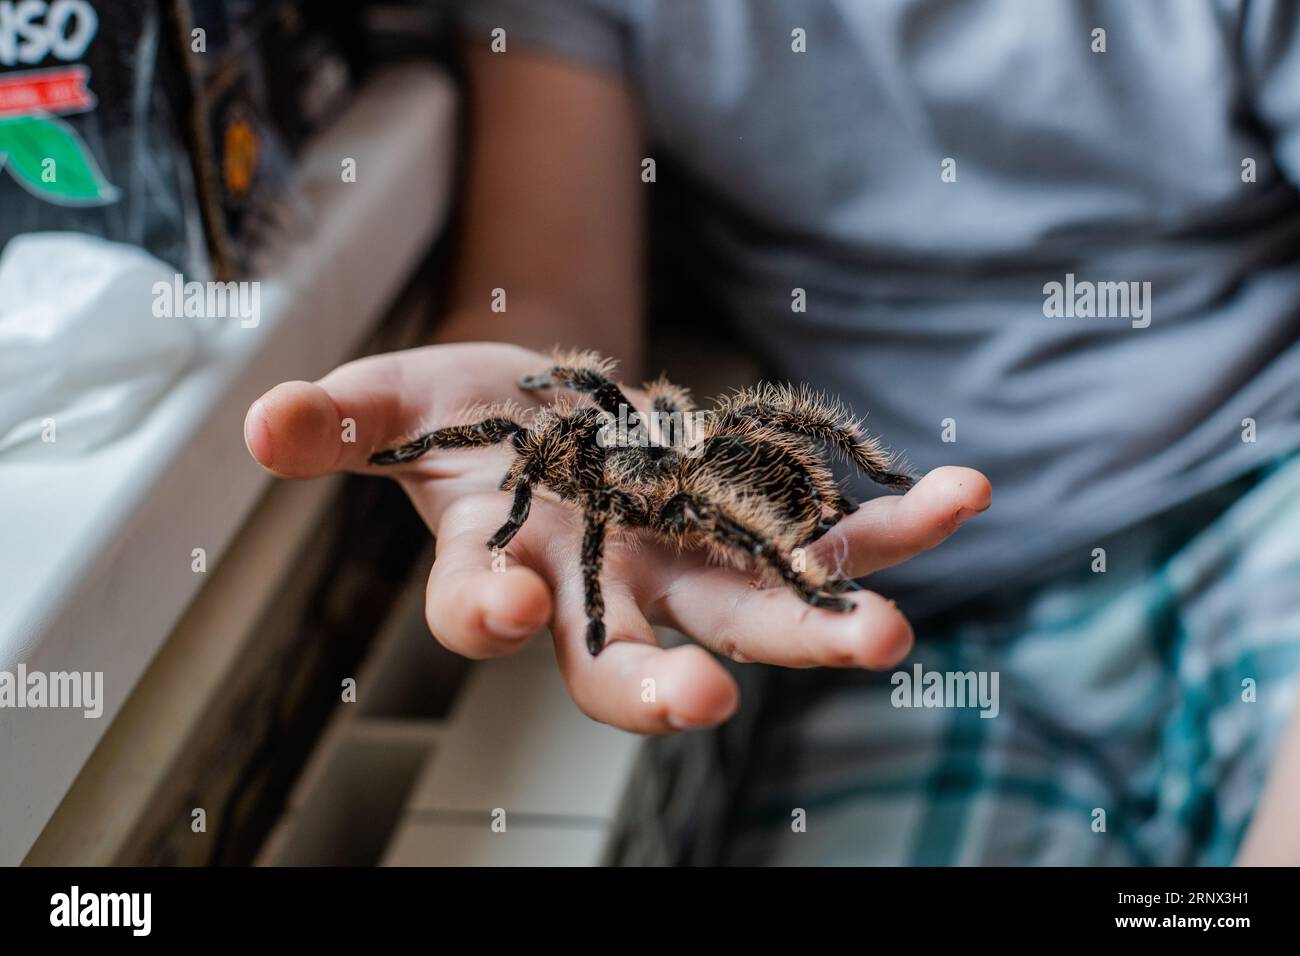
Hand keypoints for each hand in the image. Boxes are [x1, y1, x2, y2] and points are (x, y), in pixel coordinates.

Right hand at [244, 342, 991, 733]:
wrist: (561, 413)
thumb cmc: (473, 422)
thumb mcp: (402, 404)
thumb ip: (343, 421)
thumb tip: (265, 421)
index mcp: (513, 571)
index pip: (490, 614)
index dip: (491, 613)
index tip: (508, 603)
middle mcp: (609, 593)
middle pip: (636, 662)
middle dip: (666, 688)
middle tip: (703, 703)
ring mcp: (695, 565)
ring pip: (759, 615)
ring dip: (822, 627)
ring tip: (884, 633)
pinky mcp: (761, 526)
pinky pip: (835, 537)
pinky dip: (899, 529)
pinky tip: (966, 495)